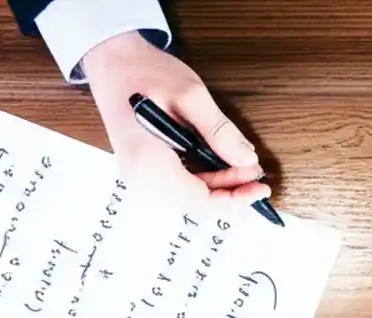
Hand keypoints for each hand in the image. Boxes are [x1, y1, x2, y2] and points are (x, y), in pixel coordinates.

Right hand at [82, 32, 268, 207]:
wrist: (110, 60)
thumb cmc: (144, 72)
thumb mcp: (190, 95)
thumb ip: (220, 131)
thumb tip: (248, 160)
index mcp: (149, 162)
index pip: (199, 200)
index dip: (235, 199)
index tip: (261, 187)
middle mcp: (139, 176)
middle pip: (195, 202)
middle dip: (230, 193)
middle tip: (256, 173)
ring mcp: (138, 173)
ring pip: (189, 196)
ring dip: (219, 186)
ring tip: (244, 168)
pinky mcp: (142, 167)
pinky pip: (178, 184)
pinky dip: (205, 179)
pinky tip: (223, 165)